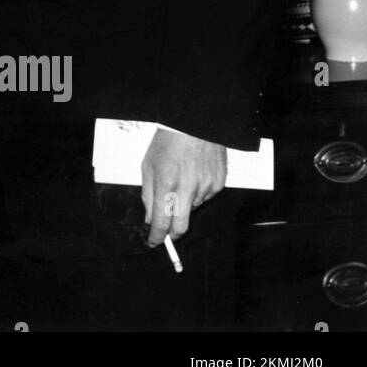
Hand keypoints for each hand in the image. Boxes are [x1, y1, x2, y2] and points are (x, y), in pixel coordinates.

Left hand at [141, 127, 225, 245]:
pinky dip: (198, 192)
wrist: (195, 124)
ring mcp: (205, 187)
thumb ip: (148, 194)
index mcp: (165, 183)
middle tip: (167, 234)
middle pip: (181, 226)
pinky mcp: (219, 184)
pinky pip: (206, 196)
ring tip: (181, 179)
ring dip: (185, 202)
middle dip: (173, 234)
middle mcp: (187, 188)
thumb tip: (151, 219)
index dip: (157, 236)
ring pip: (193, 208)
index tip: (153, 242)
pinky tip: (195, 174)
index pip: (161, 221)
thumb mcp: (148, 166)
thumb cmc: (167, 143)